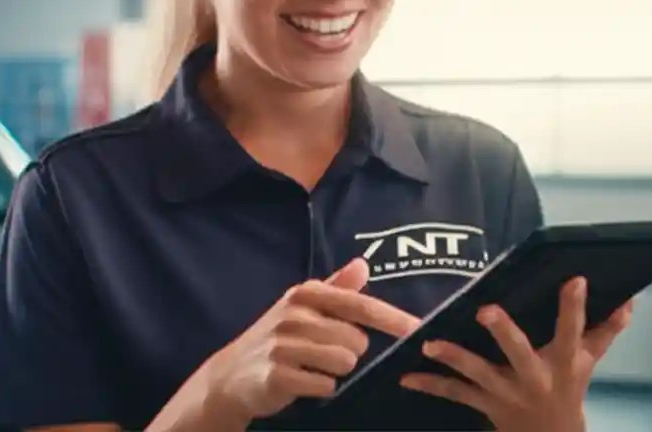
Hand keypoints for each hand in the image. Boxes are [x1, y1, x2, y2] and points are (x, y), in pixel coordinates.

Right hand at [148, 258, 419, 431]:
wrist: (231, 375)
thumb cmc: (278, 338)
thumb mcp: (304, 307)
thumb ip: (337, 288)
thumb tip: (364, 264)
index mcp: (307, 294)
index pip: (361, 305)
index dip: (394, 319)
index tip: (420, 329)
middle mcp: (296, 314)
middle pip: (357, 340)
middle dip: (350, 352)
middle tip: (324, 354)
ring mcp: (284, 344)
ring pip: (344, 361)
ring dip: (335, 371)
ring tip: (314, 368)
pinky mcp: (277, 374)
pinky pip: (324, 385)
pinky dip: (320, 388)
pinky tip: (304, 383)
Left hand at [400, 278, 632, 431]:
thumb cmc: (570, 393)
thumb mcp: (591, 364)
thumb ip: (606, 331)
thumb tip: (629, 300)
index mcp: (564, 364)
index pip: (572, 331)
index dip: (574, 307)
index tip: (574, 279)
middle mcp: (535, 378)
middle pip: (520, 352)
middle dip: (503, 332)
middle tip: (485, 310)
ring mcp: (507, 394)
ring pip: (478, 374)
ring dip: (454, 358)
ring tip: (430, 343)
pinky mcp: (485, 405)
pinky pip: (455, 394)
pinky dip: (430, 385)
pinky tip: (406, 377)